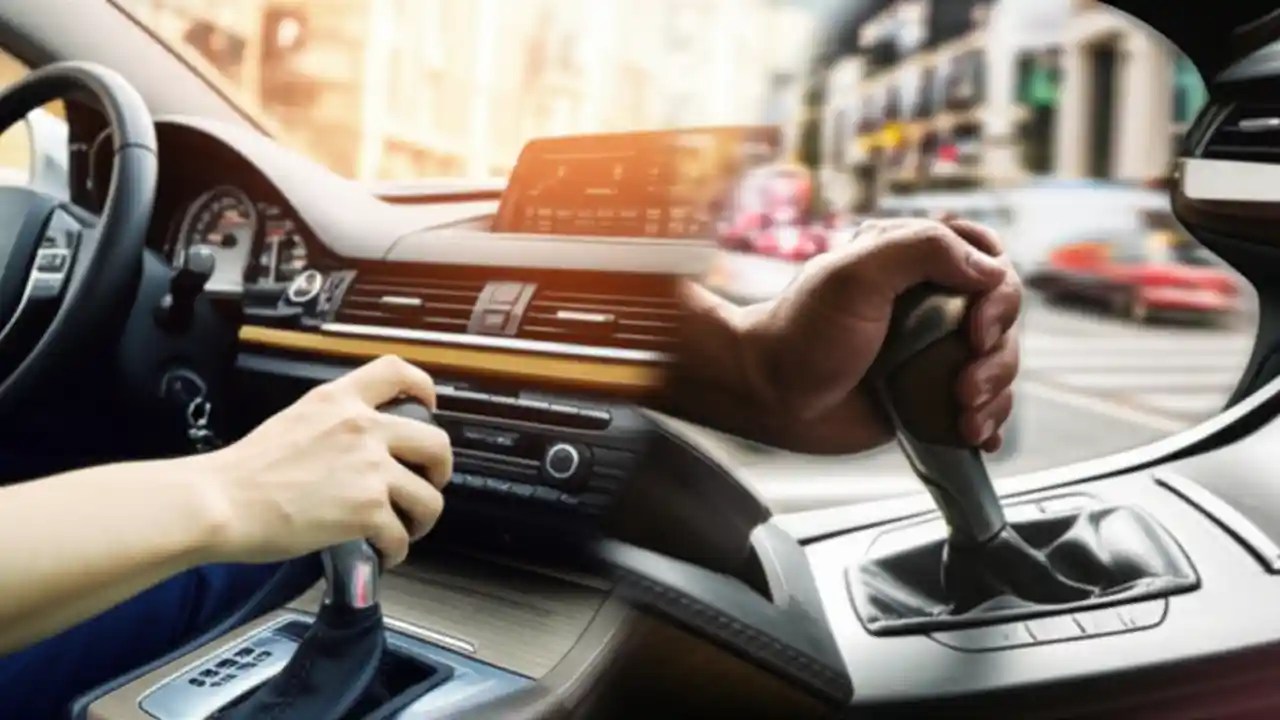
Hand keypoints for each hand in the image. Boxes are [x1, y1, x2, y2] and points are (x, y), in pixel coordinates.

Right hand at [199, 355, 452, 567]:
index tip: (429, 407)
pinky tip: (382, 553)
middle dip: (440, 470)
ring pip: (429, 498)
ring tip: (406, 529)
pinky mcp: (367, 509)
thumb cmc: (243, 471)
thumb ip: (332, 424)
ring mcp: (369, 469)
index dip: (425, 389)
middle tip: (425, 485)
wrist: (220, 501)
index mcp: (340, 400)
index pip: (398, 372)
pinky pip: (401, 535)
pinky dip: (396, 550)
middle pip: (436, 443)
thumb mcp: (295, 420)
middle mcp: (363, 428)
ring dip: (422, 518)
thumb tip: (355, 447)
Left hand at [731, 217, 1021, 453]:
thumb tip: (991, 269)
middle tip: (966, 386)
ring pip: (997, 365)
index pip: (989, 259)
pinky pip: (978, 405)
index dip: (999, 294)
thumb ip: (921, 250)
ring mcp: (931, 351)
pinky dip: (988, 422)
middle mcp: (929, 303)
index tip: (977, 329)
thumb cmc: (800, 332)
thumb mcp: (854, 274)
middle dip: (997, 357)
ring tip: (964, 419)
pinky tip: (977, 437)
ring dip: (995, 395)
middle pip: (1003, 320)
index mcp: (914, 262)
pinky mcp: (926, 395)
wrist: (767, 395)